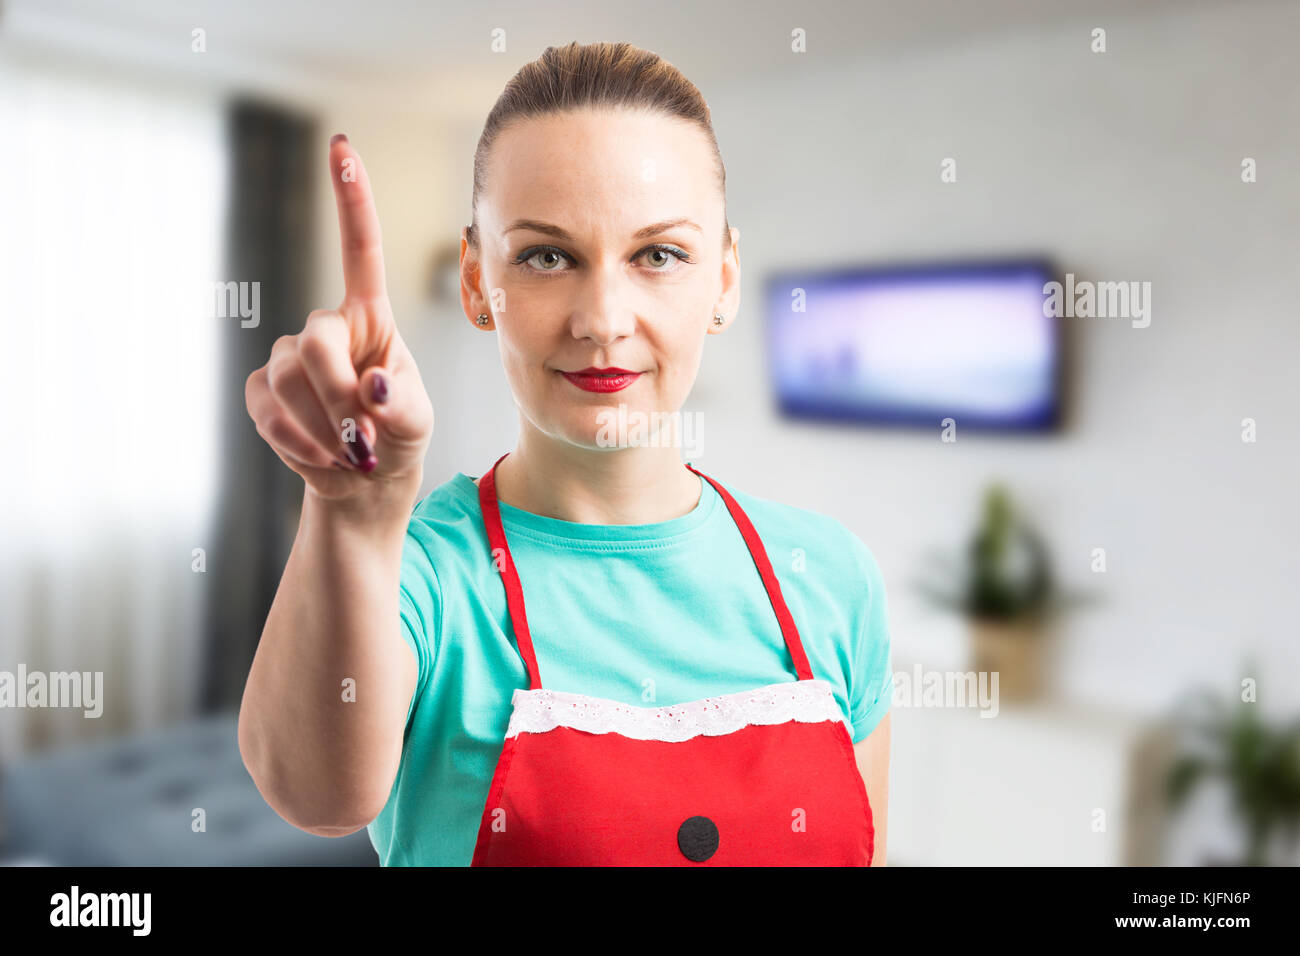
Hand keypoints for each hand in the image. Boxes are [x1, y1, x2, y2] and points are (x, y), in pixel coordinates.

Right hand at [245, 135, 433, 502]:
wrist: (366, 481)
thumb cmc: (399, 436)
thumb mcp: (417, 422)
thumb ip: (401, 404)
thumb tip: (372, 387)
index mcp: (370, 317)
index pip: (360, 250)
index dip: (351, 199)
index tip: (341, 146)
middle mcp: (326, 327)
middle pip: (315, 341)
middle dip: (336, 393)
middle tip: (363, 439)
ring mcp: (290, 357)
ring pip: (289, 381)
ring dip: (325, 428)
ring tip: (353, 451)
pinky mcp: (262, 392)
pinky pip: (268, 411)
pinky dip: (299, 444)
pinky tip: (323, 457)